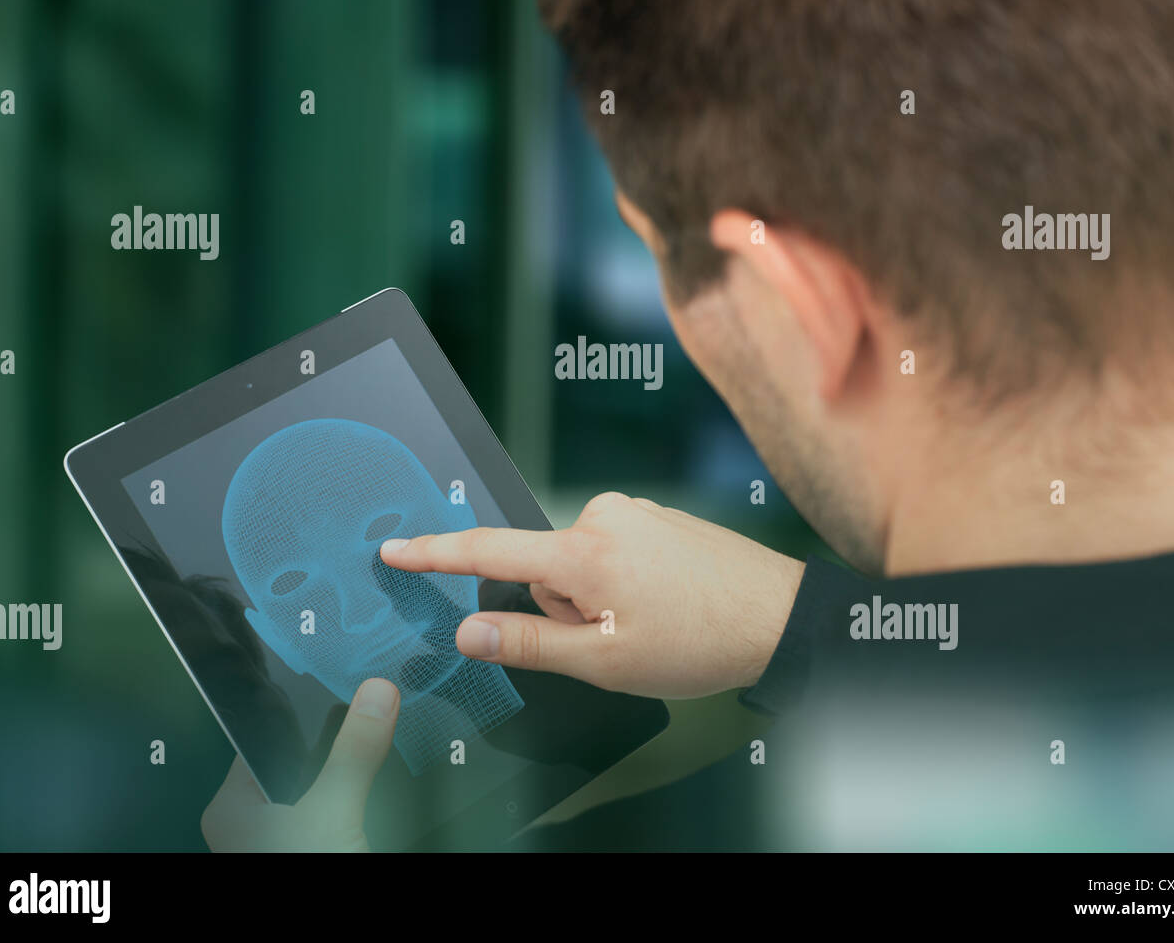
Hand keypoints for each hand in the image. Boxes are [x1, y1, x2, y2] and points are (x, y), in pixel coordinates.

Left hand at [201, 677, 398, 851]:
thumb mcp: (333, 812)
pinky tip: (376, 770)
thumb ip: (354, 751)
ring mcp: (280, 844)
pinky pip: (331, 810)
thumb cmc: (306, 872)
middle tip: (368, 691)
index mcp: (231, 807)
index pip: (262, 738)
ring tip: (377, 720)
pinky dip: (352, 793)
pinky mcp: (311, 853)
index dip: (300, 707)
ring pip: (314, 787)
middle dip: (331, 735)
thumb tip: (376, 689)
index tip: (338, 675)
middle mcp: (248, 824)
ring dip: (344, 765)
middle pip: (293, 761)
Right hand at [380, 492, 804, 698]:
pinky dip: (621, 582)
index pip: (489, 550)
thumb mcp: (606, 661)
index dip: (434, 553)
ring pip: (579, 566)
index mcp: (584, 551)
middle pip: (543, 571)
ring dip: (596, 599)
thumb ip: (529, 644)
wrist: (782, 616)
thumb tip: (467, 633)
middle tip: (617, 638)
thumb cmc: (701, 642)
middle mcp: (605, 516)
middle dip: (564, 610)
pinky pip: (610, 552)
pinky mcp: (654, 515)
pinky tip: (664, 603)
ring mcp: (633, 511)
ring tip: (651, 622)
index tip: (392, 548)